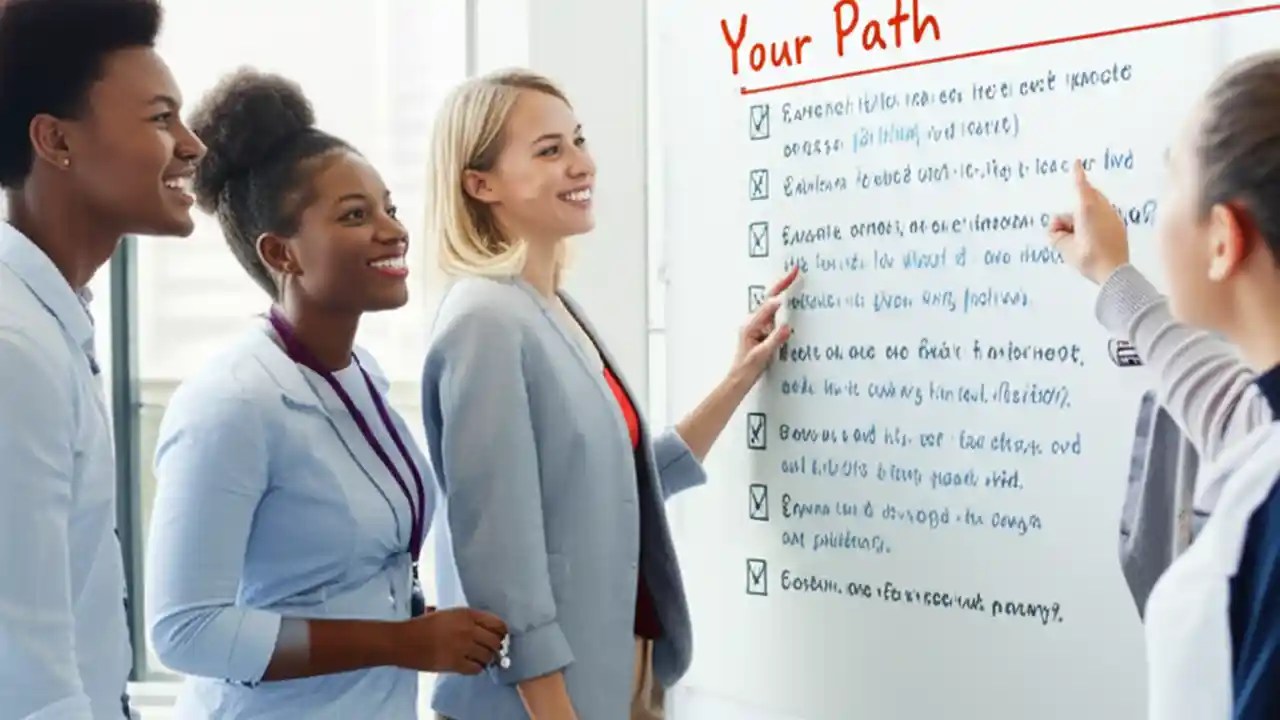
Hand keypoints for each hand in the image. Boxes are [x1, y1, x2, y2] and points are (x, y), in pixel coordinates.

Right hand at [399, 606, 507, 674]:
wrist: (403, 640)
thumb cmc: (421, 625)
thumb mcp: (447, 613)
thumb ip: (465, 618)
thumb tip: (482, 627)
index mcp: (467, 614)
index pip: (497, 623)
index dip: (501, 632)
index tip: (500, 636)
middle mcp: (469, 629)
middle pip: (496, 641)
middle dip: (495, 647)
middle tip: (490, 650)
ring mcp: (463, 647)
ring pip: (488, 656)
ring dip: (486, 659)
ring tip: (479, 659)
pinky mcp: (455, 663)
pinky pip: (476, 669)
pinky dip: (477, 668)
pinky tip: (470, 666)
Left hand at [731, 267, 798, 381]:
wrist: (739, 378)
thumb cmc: (747, 368)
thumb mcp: (762, 355)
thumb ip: (775, 340)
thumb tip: (786, 326)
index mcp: (751, 325)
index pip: (768, 304)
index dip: (780, 291)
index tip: (791, 280)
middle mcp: (753, 322)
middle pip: (769, 299)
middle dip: (781, 284)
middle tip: (793, 271)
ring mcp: (757, 326)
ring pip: (771, 305)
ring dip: (781, 291)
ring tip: (791, 278)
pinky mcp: (761, 332)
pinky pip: (772, 316)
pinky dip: (781, 306)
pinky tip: (788, 301)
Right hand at [1048, 160, 1129, 284]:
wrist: (1113, 272)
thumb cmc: (1088, 258)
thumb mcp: (1064, 247)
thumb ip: (1056, 234)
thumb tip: (1058, 228)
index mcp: (1087, 209)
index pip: (1081, 187)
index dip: (1078, 174)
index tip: (1077, 163)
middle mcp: (1103, 208)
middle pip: (1085, 200)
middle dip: (1074, 211)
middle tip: (1067, 232)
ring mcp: (1114, 216)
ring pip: (1094, 209)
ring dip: (1083, 219)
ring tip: (1079, 241)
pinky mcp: (1120, 226)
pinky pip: (1104, 218)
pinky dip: (1095, 225)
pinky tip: (1092, 242)